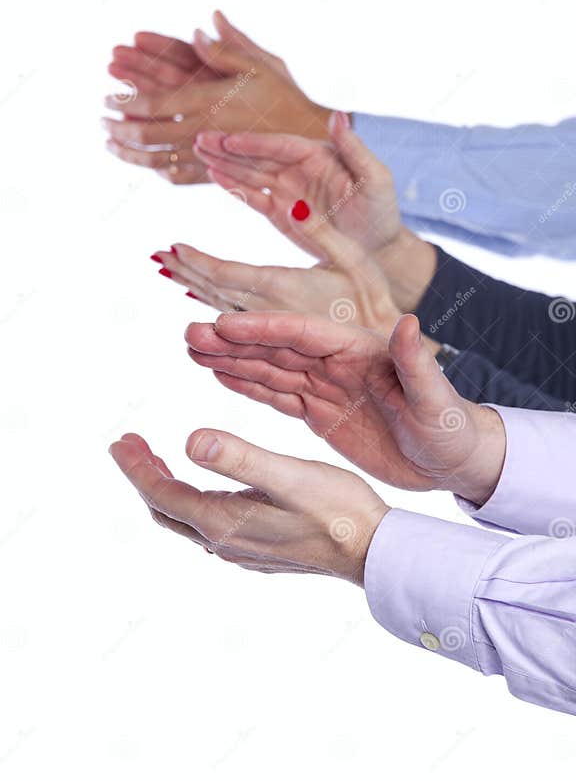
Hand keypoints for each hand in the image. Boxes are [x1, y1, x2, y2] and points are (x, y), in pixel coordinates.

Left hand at [103, 11, 331, 183]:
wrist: (307, 139)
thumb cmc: (285, 98)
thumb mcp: (260, 64)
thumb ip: (226, 49)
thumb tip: (199, 28)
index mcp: (210, 101)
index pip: (155, 102)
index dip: (126, 102)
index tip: (108, 100)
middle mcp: (204, 130)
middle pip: (149, 134)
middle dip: (119, 130)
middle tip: (102, 124)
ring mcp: (209, 155)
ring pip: (158, 160)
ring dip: (130, 154)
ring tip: (112, 146)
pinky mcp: (217, 173)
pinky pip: (180, 177)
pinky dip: (159, 171)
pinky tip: (147, 165)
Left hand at [109, 431, 388, 586]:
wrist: (374, 553)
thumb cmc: (338, 510)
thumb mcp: (288, 475)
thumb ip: (238, 458)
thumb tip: (189, 441)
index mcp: (224, 521)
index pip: (161, 493)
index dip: (135, 467)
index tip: (119, 441)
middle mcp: (225, 541)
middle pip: (166, 508)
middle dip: (144, 475)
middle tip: (130, 445)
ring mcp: (241, 549)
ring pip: (186, 519)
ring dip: (166, 488)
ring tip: (158, 459)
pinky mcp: (258, 550)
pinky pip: (209, 527)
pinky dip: (193, 500)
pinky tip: (207, 488)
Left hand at [150, 199, 402, 333]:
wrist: (388, 362)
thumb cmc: (375, 305)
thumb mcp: (357, 261)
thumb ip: (324, 233)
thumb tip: (293, 203)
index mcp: (285, 290)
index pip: (228, 275)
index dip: (198, 260)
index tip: (173, 245)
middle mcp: (270, 316)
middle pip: (217, 294)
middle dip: (187, 273)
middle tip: (158, 257)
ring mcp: (270, 338)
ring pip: (223, 314)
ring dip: (193, 291)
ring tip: (169, 276)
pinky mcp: (275, 350)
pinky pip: (235, 335)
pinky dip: (214, 320)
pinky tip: (198, 312)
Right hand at [184, 312, 505, 503]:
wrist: (454, 459)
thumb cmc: (451, 427)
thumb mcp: (436, 399)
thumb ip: (417, 363)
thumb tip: (409, 322)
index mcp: (361, 351)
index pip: (304, 334)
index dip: (263, 329)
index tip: (223, 326)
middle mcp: (337, 363)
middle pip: (277, 347)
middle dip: (233, 342)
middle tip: (190, 334)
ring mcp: (326, 387)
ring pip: (271, 370)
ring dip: (232, 361)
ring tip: (192, 351)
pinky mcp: (322, 413)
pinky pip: (278, 396)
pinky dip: (248, 386)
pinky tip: (221, 377)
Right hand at [193, 111, 400, 254]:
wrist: (378, 250)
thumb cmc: (381, 213)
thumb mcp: (375, 179)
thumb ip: (355, 149)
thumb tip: (337, 115)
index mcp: (318, 155)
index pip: (280, 145)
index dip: (253, 143)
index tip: (228, 140)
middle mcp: (299, 167)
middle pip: (258, 154)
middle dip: (228, 147)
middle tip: (199, 138)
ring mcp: (287, 188)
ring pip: (249, 172)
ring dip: (224, 162)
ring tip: (197, 150)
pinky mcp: (280, 212)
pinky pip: (252, 196)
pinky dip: (233, 186)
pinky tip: (212, 175)